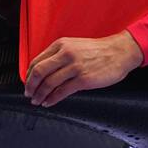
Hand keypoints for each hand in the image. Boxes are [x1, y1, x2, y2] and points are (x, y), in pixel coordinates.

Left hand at [24, 31, 143, 106]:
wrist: (120, 52)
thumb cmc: (99, 50)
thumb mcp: (75, 46)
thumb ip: (59, 55)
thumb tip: (44, 70)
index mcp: (61, 45)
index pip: (37, 60)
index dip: (29, 75)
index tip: (27, 83)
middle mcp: (66, 54)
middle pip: (39, 72)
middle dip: (30, 86)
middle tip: (29, 94)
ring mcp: (75, 67)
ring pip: (49, 83)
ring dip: (40, 94)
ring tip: (37, 101)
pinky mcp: (83, 79)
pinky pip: (62, 91)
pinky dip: (52, 99)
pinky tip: (49, 102)